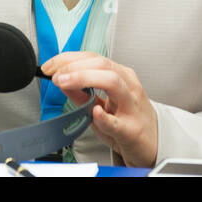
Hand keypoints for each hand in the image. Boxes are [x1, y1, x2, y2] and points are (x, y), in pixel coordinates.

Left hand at [44, 51, 158, 166]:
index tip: (50, 66)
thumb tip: (60, 79)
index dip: (68, 59)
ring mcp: (131, 107)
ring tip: (64, 82)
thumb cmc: (128, 120)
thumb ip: (81, 92)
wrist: (152, 143)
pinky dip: (104, 117)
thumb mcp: (102, 102)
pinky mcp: (131, 130)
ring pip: (113, 82)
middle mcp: (128, 86)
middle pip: (102, 65)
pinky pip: (117, 122)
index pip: (93, 58)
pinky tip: (95, 112)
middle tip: (55, 74)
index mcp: (121, 76)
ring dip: (85, 78)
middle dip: (74, 66)